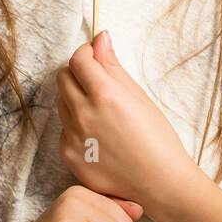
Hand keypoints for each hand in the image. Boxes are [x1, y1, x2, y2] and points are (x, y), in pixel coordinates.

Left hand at [55, 29, 195, 212]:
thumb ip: (112, 66)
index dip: (85, 53)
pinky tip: (99, 137)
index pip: (78, 59)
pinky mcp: (69, 155)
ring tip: (102, 114)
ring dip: (75, 100)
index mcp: (105, 95)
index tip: (94, 58)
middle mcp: (84, 114)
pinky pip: (64, 130)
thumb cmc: (157, 138)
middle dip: (77, 74)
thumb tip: (100, 38)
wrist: (159, 183)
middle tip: (97, 84)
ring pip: (62, 103)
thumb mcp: (138, 96)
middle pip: (62, 78)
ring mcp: (74, 137)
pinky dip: (76, 127)